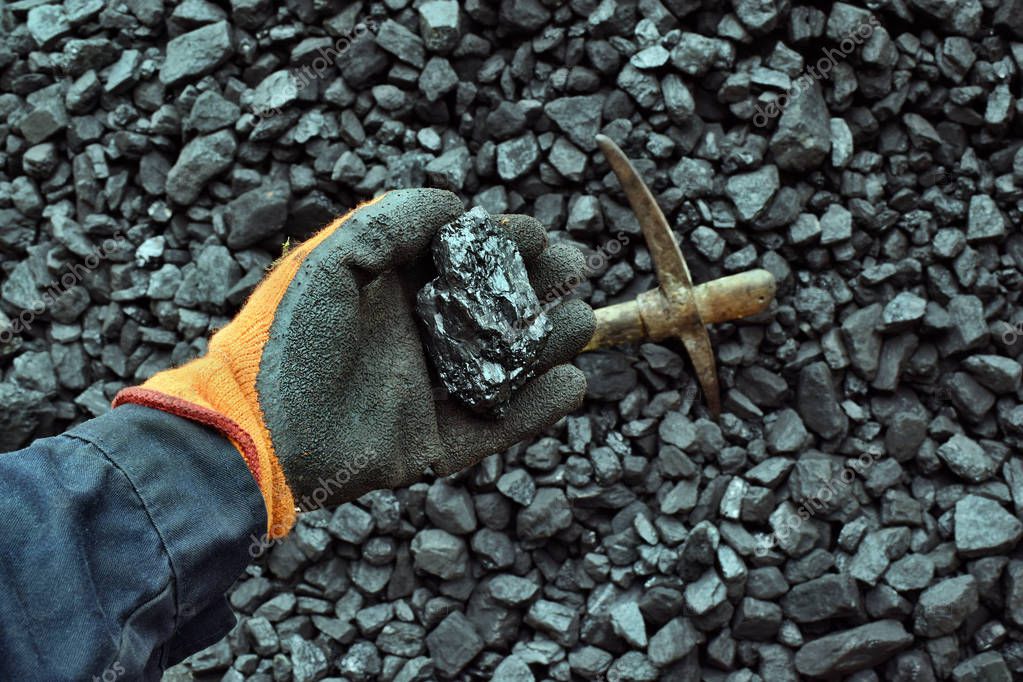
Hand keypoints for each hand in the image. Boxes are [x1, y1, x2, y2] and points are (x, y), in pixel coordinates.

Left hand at [115, 189, 594, 536]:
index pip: (472, 258)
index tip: (532, 236)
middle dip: (544, 285)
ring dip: (554, 339)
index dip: (509, 242)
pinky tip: (571, 384)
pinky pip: (505, 425)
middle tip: (571, 270)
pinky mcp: (444, 440)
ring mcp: (439, 389)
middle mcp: (428, 335)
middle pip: (506, 305)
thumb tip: (459, 206)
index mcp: (403, 289)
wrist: (264, 431)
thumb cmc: (289, 339)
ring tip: (578, 321)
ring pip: (516, 362)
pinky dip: (543, 408)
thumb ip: (390, 223)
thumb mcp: (332, 262)